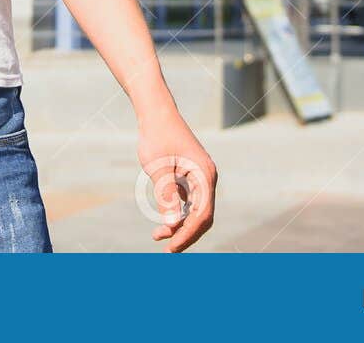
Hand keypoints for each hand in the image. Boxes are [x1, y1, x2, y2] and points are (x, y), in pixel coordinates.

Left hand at [136, 111, 217, 251]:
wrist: (156, 114)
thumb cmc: (157, 136)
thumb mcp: (159, 167)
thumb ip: (167, 195)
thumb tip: (173, 224)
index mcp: (205, 175)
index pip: (202, 214)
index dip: (188, 233)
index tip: (171, 246)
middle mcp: (206, 177)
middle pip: (202, 216)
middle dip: (185, 234)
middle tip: (166, 248)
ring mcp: (199, 177)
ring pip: (195, 210)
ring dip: (180, 225)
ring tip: (157, 235)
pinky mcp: (190, 176)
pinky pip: (189, 202)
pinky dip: (178, 213)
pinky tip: (164, 222)